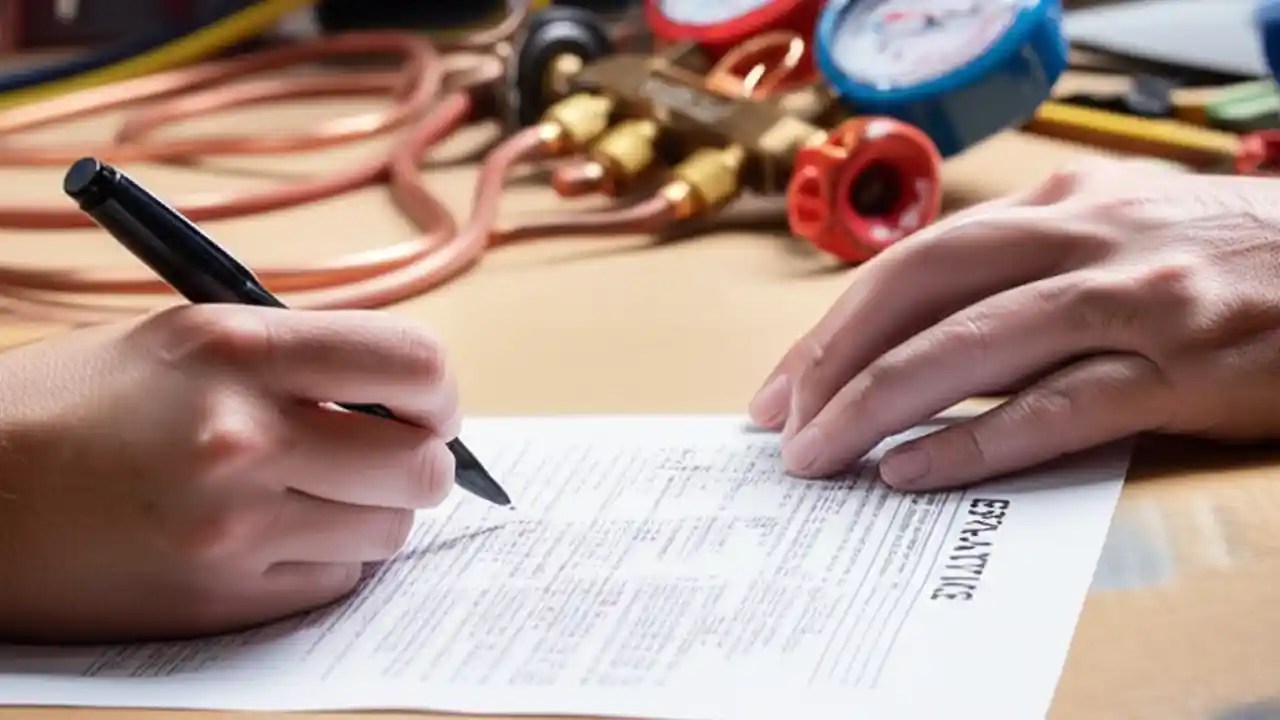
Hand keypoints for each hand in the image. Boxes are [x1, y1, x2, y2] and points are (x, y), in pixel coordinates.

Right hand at [0, 305, 458, 642]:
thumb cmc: (74, 406)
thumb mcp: (186, 339)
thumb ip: (298, 360)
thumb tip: (403, 396)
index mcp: (237, 348)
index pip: (414, 362)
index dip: (439, 391)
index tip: (429, 406)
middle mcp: (243, 435)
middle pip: (422, 466)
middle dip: (422, 464)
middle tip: (388, 460)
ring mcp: (234, 526)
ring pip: (388, 531)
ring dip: (371, 515)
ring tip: (315, 497)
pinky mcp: (219, 599)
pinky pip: (334, 582)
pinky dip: (323, 562)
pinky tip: (271, 539)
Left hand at [749, 158, 1279, 489]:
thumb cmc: (1241, 256)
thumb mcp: (1130, 224)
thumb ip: (1039, 253)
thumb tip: (936, 315)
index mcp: (1066, 207)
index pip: (917, 260)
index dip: (838, 322)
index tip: (786, 382)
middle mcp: (1088, 242)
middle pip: (921, 291)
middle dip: (833, 359)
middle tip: (778, 423)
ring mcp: (1134, 303)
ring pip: (972, 349)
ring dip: (878, 404)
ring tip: (819, 456)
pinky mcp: (1181, 371)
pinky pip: (1055, 410)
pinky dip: (974, 444)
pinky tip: (912, 471)